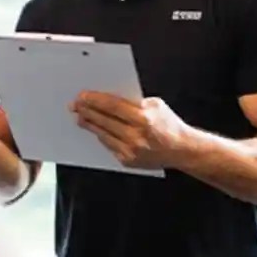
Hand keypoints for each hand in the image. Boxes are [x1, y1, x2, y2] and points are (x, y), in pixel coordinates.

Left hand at [71, 92, 188, 169]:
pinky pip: (108, 145)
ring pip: (103, 134)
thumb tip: (106, 98)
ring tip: (80, 116)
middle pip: (104, 120)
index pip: (112, 106)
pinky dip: (100, 136)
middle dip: (87, 111)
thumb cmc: (168, 124)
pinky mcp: (128, 161)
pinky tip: (94, 129)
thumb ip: (133, 101)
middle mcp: (136, 135)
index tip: (82, 95)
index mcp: (144, 118)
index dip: (94, 100)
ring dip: (89, 124)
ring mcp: (131, 150)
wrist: (182, 149)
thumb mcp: (155, 105)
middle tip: (74, 105)